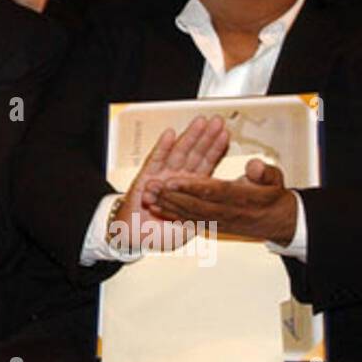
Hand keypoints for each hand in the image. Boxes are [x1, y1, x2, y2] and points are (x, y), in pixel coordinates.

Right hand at [108, 115, 229, 254]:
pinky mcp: (146, 177)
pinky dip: (162, 147)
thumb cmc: (161, 234)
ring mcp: (162, 176)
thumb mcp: (190, 227)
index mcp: (190, 189)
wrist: (135, 239)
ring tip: (200, 123)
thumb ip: (204, 216)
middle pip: (195, 154)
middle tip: (217, 122)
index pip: (206, 166)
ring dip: (189, 137)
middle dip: (206, 137)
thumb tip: (223, 209)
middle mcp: (177, 179)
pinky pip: (155, 160)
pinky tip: (170, 135)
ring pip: (179, 153)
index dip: (216, 150)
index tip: (226, 135)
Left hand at [150, 158, 296, 243]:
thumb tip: (254, 165)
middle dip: (172, 196)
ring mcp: (219, 222)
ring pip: (189, 214)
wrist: (277, 222)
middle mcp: (227, 212)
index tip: (173, 180)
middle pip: (195, 204)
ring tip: (150, 196)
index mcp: (241, 198)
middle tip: (154, 187)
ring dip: (168, 205)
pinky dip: (174, 215)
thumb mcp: (276, 181)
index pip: (212, 191)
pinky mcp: (214, 227)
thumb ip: (264, 173)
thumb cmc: (273, 198)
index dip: (191, 186)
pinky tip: (158, 208)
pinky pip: (190, 222)